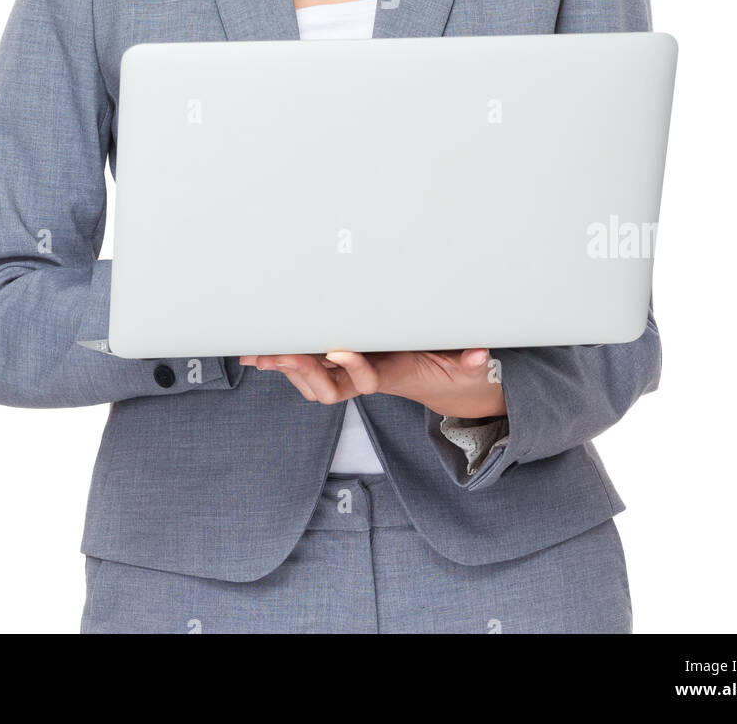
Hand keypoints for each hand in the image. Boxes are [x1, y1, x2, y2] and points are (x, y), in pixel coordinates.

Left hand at [237, 349, 505, 418]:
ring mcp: (350, 375)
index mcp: (392, 375)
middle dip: (305, 371)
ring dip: (288, 368)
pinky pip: (306, 371)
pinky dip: (282, 363)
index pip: (369, 378)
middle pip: (329, 386)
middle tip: (280, 353)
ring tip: (262, 353)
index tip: (339, 349)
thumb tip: (480, 355)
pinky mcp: (339, 367)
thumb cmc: (445, 366)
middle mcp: (366, 378)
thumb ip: (468, 360)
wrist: (437, 381)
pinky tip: (257, 355)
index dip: (353, 367)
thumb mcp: (462, 364)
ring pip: (313, 383)